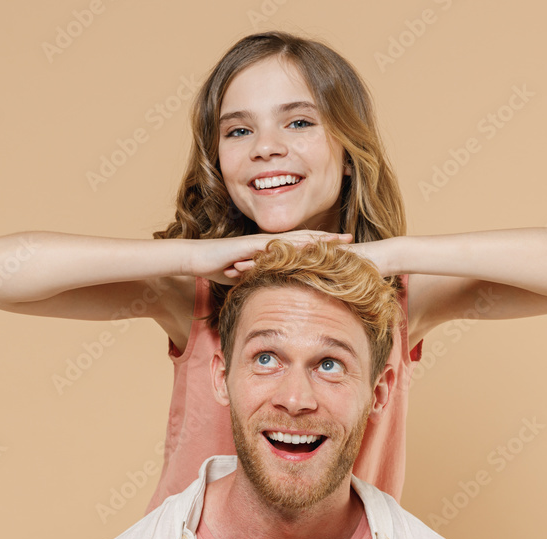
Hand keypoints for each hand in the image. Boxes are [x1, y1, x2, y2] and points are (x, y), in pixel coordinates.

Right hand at [192, 231, 352, 284]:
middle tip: (350, 239)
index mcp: (268, 250)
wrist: (196, 258)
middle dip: (327, 240)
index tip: (340, 249)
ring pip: (295, 238)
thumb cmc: (216, 267)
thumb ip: (258, 278)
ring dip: (318, 239)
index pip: (299, 247)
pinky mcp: (251, 245)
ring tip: (339, 240)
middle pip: (303, 239)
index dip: (319, 248)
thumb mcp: (243, 276)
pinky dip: (293, 245)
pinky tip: (309, 246)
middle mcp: (268, 242)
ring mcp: (261, 242)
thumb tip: (268, 290)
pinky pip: (277, 244)